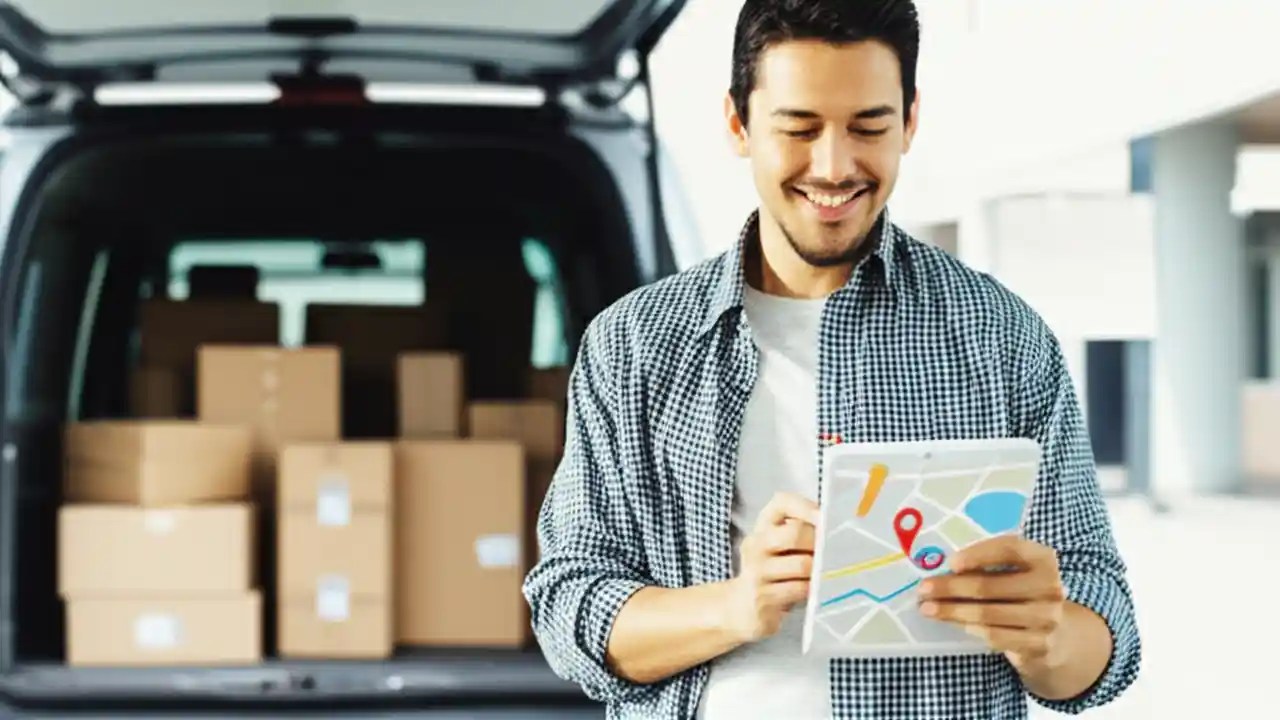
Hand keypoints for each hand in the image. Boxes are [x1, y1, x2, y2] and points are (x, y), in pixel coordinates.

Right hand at [726, 491, 819, 642]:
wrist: (741, 607)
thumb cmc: (772, 572)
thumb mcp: (782, 547)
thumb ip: (803, 532)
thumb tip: (838, 531)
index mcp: (764, 525)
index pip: (782, 502)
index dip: (806, 507)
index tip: (825, 518)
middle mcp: (756, 543)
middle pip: (795, 534)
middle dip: (820, 544)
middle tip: (834, 553)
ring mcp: (757, 571)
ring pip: (802, 565)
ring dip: (820, 571)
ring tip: (823, 575)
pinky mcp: (763, 597)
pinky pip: (800, 590)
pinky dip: (813, 590)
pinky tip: (813, 591)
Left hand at [916, 536, 1066, 671]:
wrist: (1057, 633)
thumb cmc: (1022, 591)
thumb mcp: (1013, 571)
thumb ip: (986, 566)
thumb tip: (940, 569)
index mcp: (1042, 558)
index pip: (1009, 549)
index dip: (978, 554)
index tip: (951, 562)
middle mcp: (1050, 586)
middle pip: (991, 585)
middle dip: (951, 587)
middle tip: (923, 589)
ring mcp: (1047, 618)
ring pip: (988, 614)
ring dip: (952, 611)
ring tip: (928, 608)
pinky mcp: (1038, 644)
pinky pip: (995, 636)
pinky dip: (970, 628)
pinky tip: (954, 623)